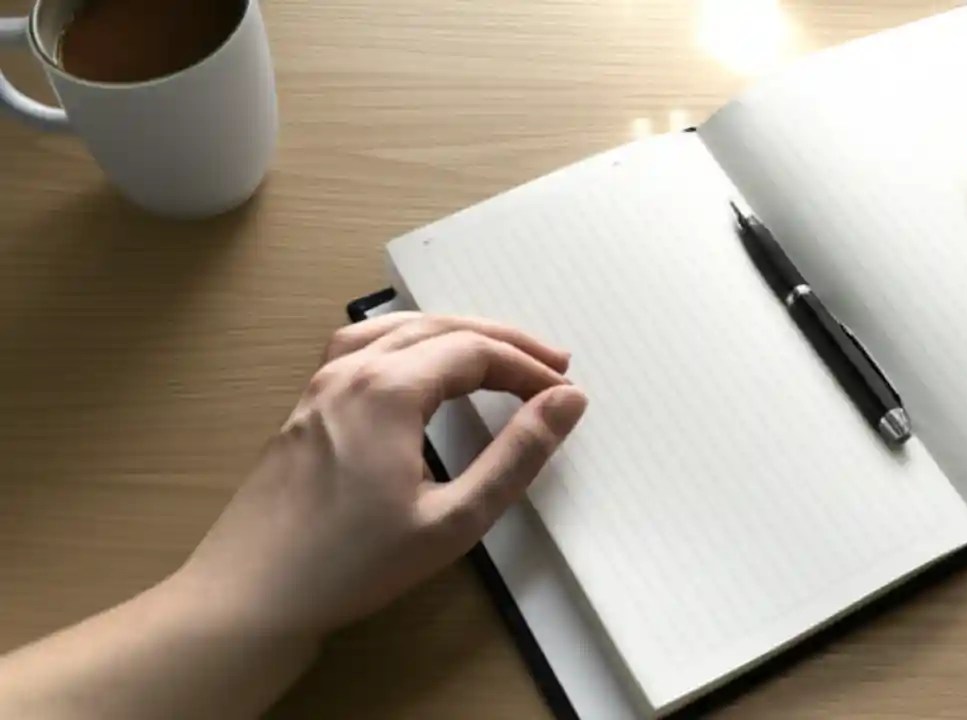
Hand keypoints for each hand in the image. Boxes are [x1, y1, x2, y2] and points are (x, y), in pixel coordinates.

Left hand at [176, 313, 588, 635]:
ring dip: (454, 333)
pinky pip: (362, 346)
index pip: (475, 352)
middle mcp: (350, 371)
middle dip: (501, 342)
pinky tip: (417, 364)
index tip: (564, 394)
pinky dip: (409, 341)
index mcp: (388, 390)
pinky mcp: (305, 406)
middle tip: (551, 366)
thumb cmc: (352, 566)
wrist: (250, 596)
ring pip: (397, 328)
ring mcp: (320, 385)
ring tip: (495, 355)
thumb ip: (515, 456)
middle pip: (440, 327)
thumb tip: (566, 401)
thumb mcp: (453, 520)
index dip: (527, 367)